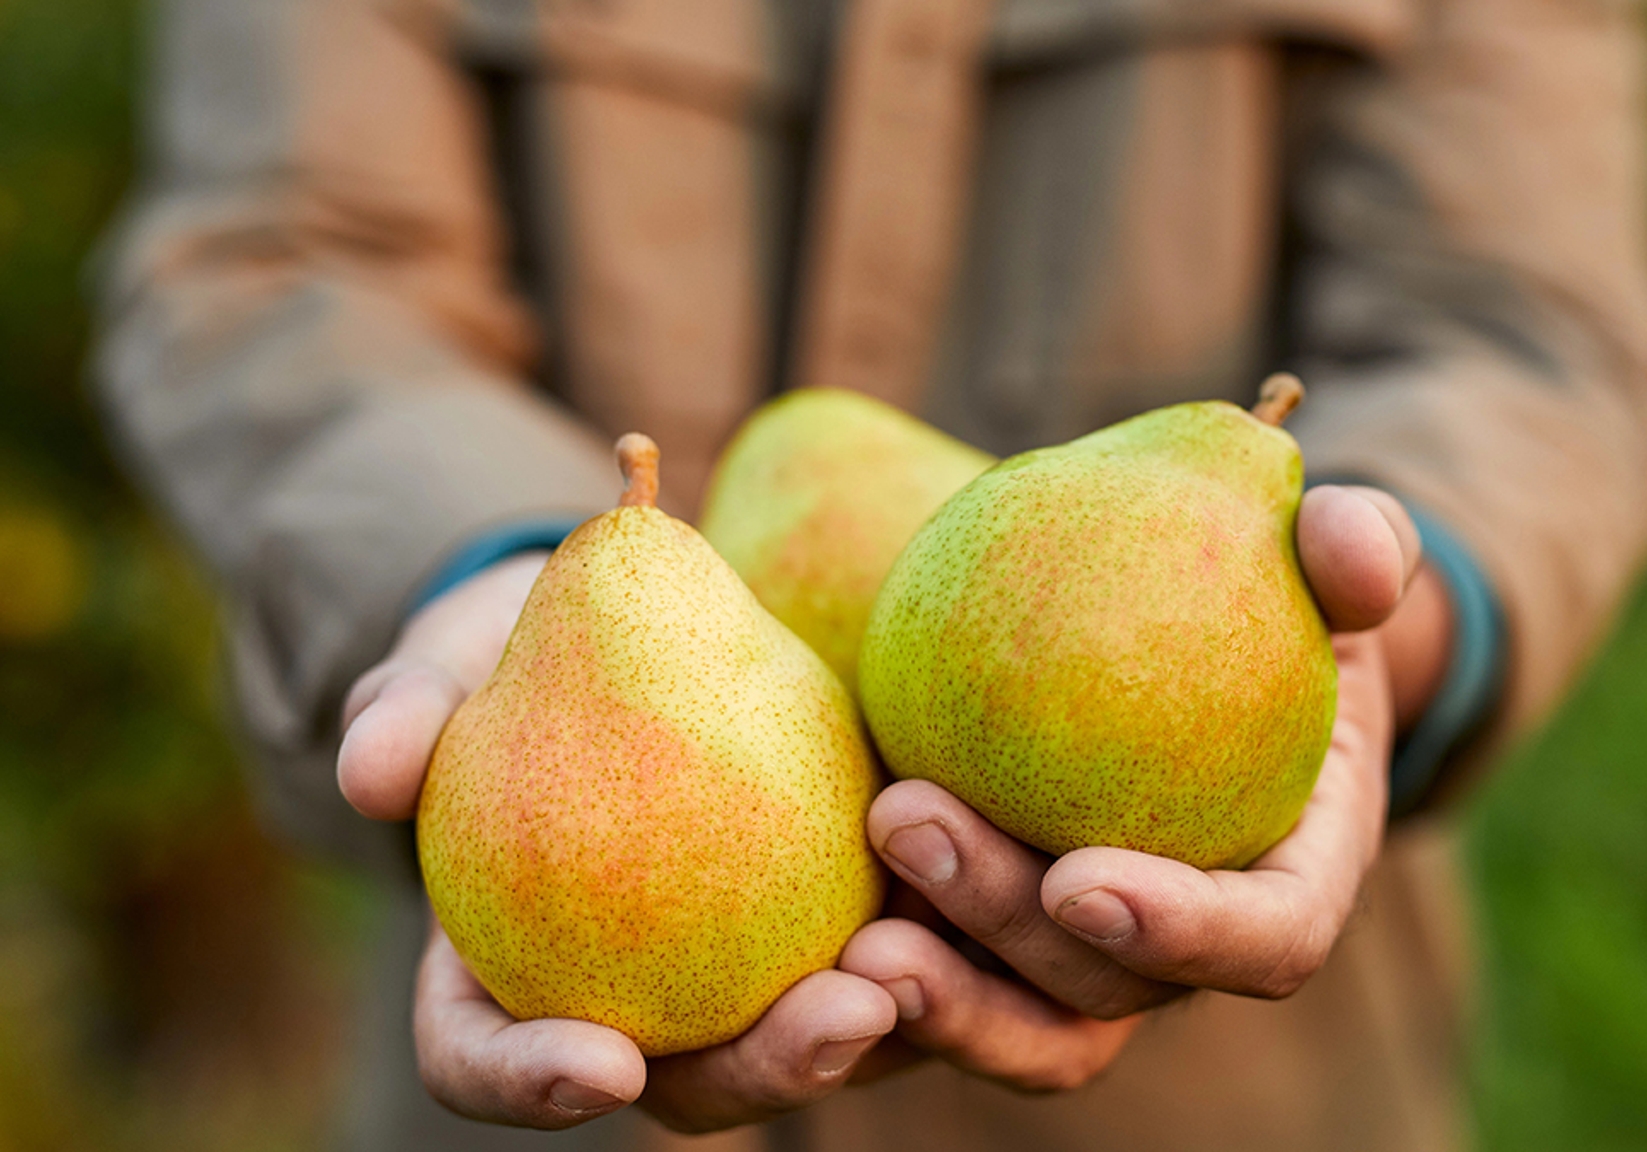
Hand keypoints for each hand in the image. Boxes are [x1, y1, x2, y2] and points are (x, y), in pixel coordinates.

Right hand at [338, 553, 896, 1131]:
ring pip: (812, 1038)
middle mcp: (632, 1004)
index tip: (602, 1062)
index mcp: (502, 977)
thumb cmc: (517, 655)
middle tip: (839, 1015)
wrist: (631, 626)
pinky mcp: (835, 916)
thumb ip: (407, 710)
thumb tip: (372, 772)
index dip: (535, 1086)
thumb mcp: (446, 663)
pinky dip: (942, 937)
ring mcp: (741, 974)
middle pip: (692, 1087)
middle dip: (768, 1073)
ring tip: (922, 962)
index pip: (490, 1063)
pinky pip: (897, 950)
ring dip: (879, 1023)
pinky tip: (988, 890)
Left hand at [836, 484, 1448, 1091]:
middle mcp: (1188, 946)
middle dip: (1007, 932)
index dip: (1182, 935)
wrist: (1197, 634)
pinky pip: (949, 981)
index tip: (1083, 878)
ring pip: (1021, 1027)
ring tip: (848, 934)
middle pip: (1107, 992)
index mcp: (1291, 877)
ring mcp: (1091, 957)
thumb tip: (1361, 552)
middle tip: (908, 820)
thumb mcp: (1329, 555)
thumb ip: (1360, 546)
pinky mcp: (1006, 942)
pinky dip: (886, 973)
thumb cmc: (1279, 593)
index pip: (1264, 942)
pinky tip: (812, 916)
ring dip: (937, 1001)